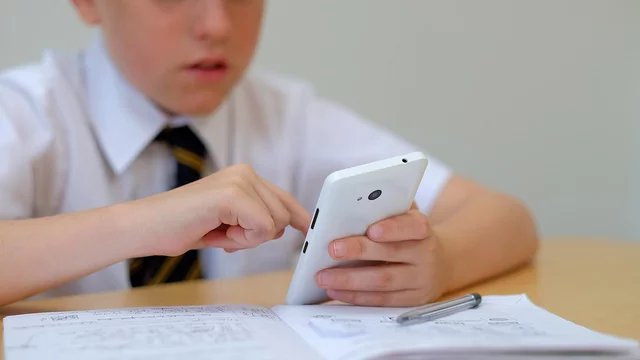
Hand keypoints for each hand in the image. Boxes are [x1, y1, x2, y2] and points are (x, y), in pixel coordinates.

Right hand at [135, 164, 310, 256]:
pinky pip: (261, 228)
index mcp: (245, 176)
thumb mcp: (228, 221)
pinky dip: (241, 240)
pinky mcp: (232, 194)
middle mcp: (246, 172)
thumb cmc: (182, 227)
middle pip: (284, 216)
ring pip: (274, 224)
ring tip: (217, 230)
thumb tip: (284, 227)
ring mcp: (240, 180)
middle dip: (257, 236)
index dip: (298, 217)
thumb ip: (254, 218)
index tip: (309, 229)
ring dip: (247, 239)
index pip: (284, 199)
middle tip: (224, 234)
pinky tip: (215, 230)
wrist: (144, 227)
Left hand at [315, 204, 446, 306]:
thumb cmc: (408, 235)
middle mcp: (425, 254)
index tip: (371, 229)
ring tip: (323, 277)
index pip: (412, 226)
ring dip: (350, 280)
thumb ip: (382, 209)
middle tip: (332, 249)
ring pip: (383, 282)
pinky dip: (356, 296)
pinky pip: (381, 300)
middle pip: (391, 254)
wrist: (440, 264)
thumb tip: (347, 206)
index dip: (392, 228)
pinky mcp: (412, 300)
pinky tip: (335, 291)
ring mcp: (420, 280)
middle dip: (359, 251)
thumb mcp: (403, 216)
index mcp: (422, 229)